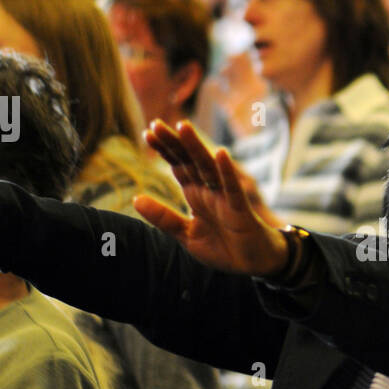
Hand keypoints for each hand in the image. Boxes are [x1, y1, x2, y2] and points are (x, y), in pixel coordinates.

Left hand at [137, 120, 287, 275]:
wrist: (252, 264)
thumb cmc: (223, 247)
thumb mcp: (186, 235)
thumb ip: (163, 218)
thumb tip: (136, 199)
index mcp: (195, 194)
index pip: (177, 165)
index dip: (164, 150)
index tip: (148, 133)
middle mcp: (208, 190)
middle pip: (189, 161)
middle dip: (174, 143)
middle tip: (156, 124)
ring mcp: (225, 197)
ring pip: (208, 168)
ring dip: (196, 148)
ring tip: (184, 127)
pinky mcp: (240, 210)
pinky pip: (233, 189)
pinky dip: (227, 172)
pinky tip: (220, 154)